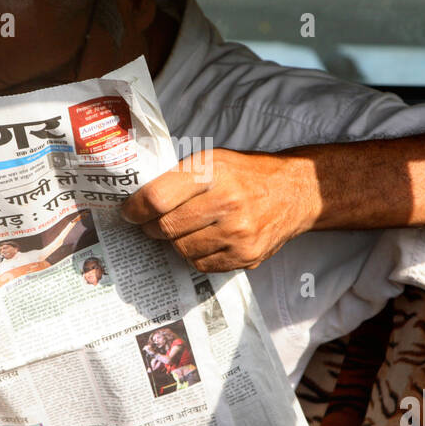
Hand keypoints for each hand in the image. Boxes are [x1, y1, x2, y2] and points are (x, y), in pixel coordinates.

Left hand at [121, 148, 318, 271]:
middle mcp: (227, 203)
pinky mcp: (246, 256)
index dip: (135, 209)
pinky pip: (202, 265)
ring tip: (184, 229)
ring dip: (175, 242)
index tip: (129, 213)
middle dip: (151, 228)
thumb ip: (179, 178)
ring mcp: (238, 234)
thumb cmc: (247, 174)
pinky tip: (205, 240)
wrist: (295, 192)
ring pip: (181, 250)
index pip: (158, 199)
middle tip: (150, 224)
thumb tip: (138, 200)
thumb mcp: (213, 160)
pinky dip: (196, 255)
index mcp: (214, 173)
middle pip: (166, 228)